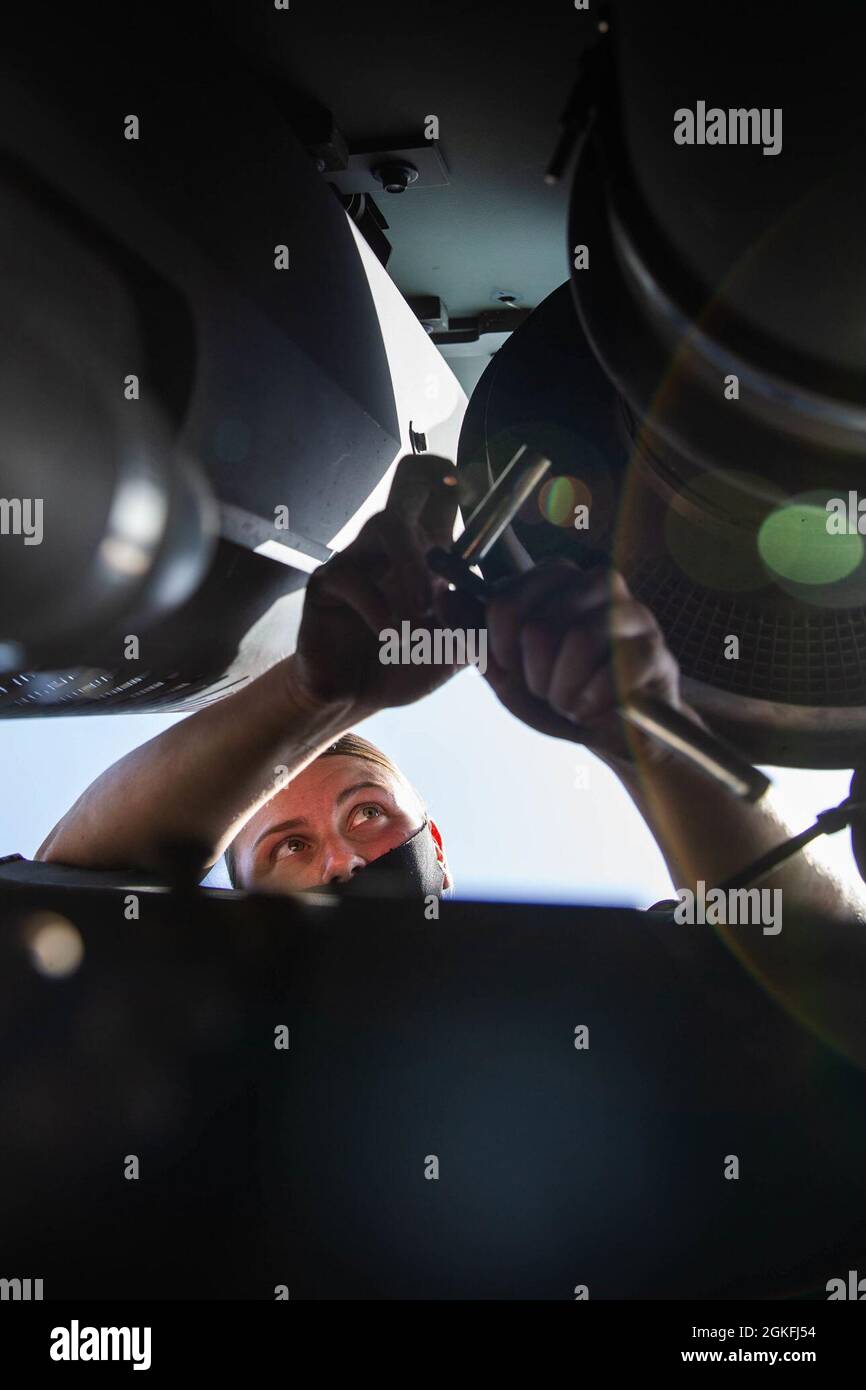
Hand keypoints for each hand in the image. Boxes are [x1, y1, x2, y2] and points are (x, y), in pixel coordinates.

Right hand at [288, 454, 463, 718]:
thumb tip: (478, 596)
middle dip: (430, 483)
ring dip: (414, 568)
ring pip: (389, 525)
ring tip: (424, 611)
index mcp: (430, 554)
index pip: (445, 496)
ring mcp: (359, 556)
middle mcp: (395, 545)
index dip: (461, 486)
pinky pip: (353, 576)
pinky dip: (378, 609)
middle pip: (411, 480)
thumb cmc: (402, 666)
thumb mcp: (453, 651)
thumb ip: (474, 625)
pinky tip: (388, 634)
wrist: (353, 699)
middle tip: (453, 536)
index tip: (479, 504)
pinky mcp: (327, 580)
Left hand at [441, 559, 685, 764]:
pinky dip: (592, 703)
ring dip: (563, 691)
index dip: (498, 648)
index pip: (503, 600)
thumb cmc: (559, 694)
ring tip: (572, 699)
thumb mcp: (505, 668)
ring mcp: (632, 612)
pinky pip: (613, 672)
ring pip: (577, 641)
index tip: (511, 668)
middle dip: (533, 674)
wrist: (612, 737)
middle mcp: (597, 581)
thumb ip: (474, 633)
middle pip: (538, 624)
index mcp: (556, 577)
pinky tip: (598, 707)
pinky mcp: (656, 648)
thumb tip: (445, 596)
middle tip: (548, 688)